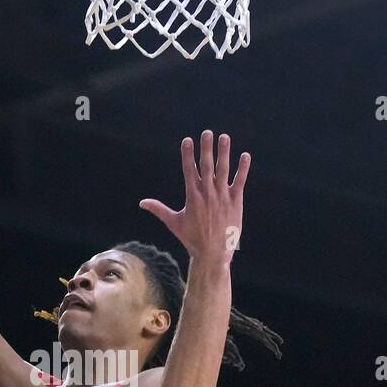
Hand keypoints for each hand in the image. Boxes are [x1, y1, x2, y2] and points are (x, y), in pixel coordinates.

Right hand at [140, 130, 250, 265]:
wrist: (213, 253)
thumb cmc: (192, 239)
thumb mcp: (174, 223)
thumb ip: (159, 209)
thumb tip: (142, 203)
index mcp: (192, 196)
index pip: (189, 170)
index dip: (188, 154)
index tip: (187, 140)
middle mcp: (208, 193)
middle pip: (207, 165)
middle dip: (206, 148)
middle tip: (207, 132)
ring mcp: (223, 196)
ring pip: (224, 170)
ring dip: (224, 152)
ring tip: (224, 137)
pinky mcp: (236, 202)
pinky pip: (240, 181)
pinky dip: (243, 169)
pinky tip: (245, 156)